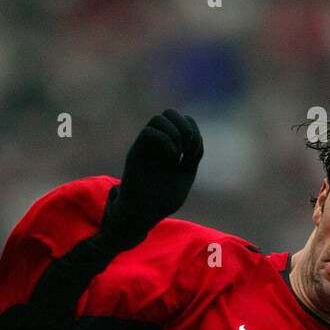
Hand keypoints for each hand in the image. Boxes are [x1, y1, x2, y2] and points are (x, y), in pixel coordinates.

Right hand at [104, 109, 203, 245]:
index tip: (193, 155)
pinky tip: (172, 156)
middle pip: (171, 113)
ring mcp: (146, 147)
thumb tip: (194, 139)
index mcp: (172, 146)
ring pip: (159, 117)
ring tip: (179, 152)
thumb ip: (192, 156)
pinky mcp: (135, 153)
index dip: (194, 132)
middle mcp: (158, 143)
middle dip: (185, 126)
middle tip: (187, 149)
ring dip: (175, 131)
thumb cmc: (163, 201)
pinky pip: (148, 131)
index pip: (185, 122)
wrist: (143, 215)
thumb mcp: (185, 176)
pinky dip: (165, 139)